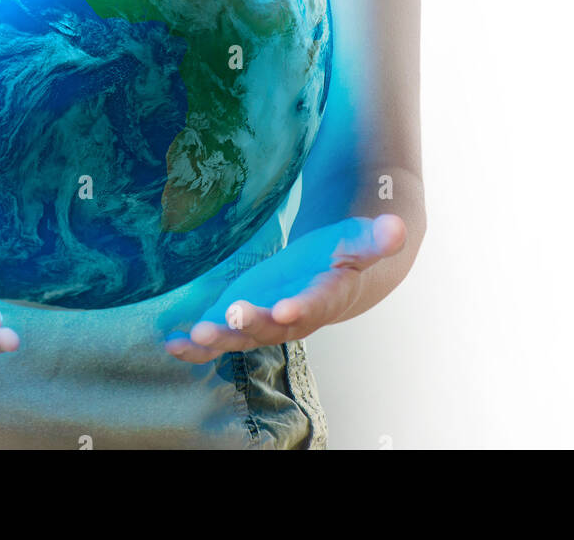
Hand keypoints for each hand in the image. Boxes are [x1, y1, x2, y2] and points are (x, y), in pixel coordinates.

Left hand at [163, 214, 405, 363]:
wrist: (330, 279)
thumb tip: (399, 227)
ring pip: (241, 336)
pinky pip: (218, 338)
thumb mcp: (360, 240)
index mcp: (324, 296)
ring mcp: (263, 321)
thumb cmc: (344, 255)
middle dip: (251, 323)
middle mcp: (292, 317)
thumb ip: (376, 238)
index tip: (285, 308)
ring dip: (218, 338)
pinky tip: (174, 343)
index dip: (301, 308)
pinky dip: (195, 345)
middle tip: (233, 314)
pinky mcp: (240, 319)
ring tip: (196, 334)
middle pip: (272, 326)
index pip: (314, 304)